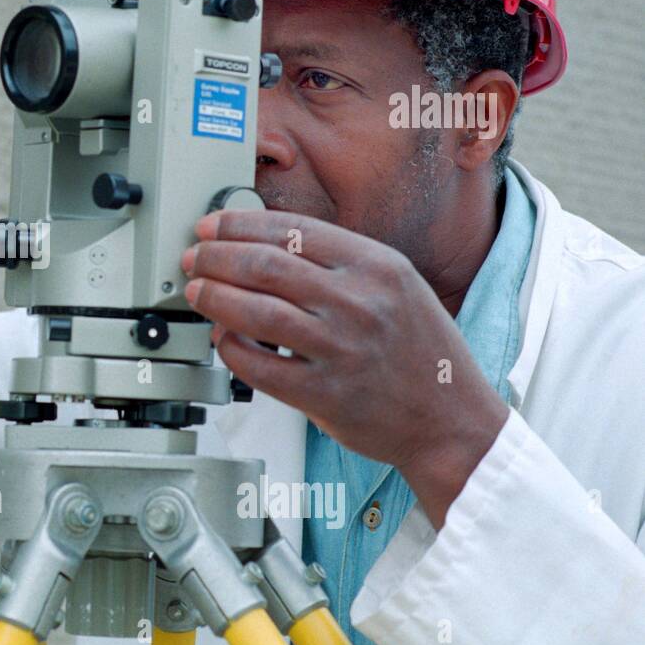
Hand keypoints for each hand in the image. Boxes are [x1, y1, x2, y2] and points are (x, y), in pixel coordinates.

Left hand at [180, 208, 509, 528]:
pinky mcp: (323, 394)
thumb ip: (337, 262)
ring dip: (213, 297)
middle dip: (216, 257)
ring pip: (254, 311)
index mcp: (377, 266)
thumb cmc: (418, 350)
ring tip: (196, 291)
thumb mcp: (395, 285)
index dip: (239, 224)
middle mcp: (359, 303)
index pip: (291, 228)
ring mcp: (341, 350)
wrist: (450, 420)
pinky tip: (221, 337)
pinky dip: (230, 347)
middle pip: (264, 264)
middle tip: (193, 258)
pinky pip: (258, 365)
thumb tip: (262, 242)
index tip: (211, 226)